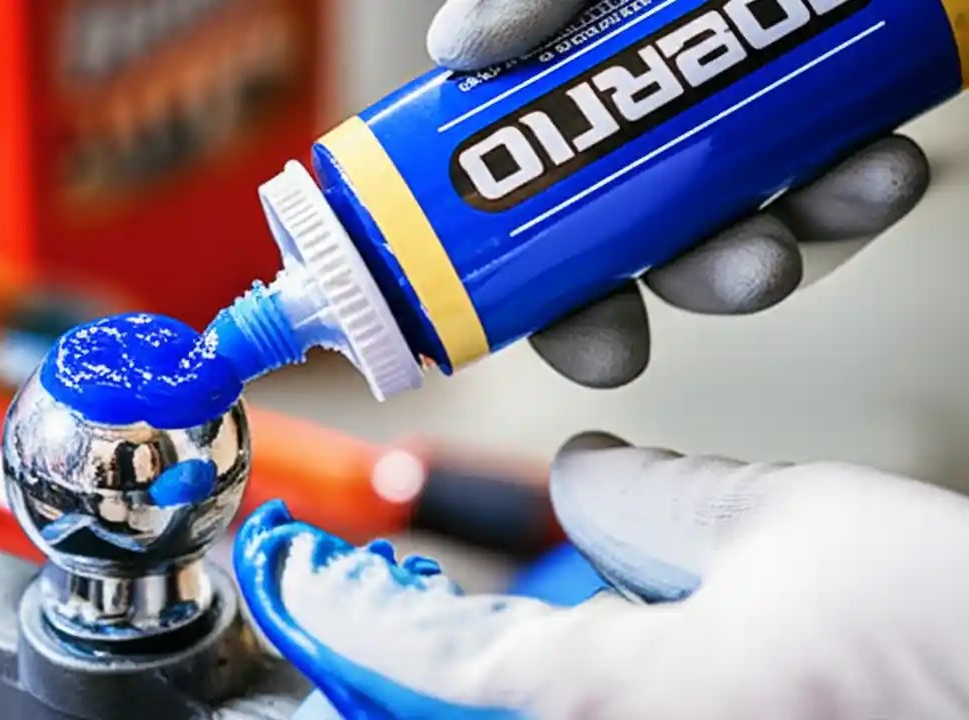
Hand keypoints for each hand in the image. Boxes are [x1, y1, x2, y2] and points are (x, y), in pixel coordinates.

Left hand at [235, 434, 968, 718]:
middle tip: (330, 593)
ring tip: (395, 617)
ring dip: (420, 682)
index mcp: (604, 707)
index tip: (290, 565)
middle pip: (424, 718)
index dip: (331, 602)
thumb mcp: (781, 528)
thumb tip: (590, 484)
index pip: (409, 657)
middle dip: (360, 661)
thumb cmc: (946, 642)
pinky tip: (507, 664)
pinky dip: (499, 697)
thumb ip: (649, 502)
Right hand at [427, 1, 929, 388]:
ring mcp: (731, 130)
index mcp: (562, 115)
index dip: (558, 303)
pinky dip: (858, 183)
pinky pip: (836, 178)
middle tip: (745, 273)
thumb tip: (460, 49)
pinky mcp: (818, 117)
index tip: (596, 338)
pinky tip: (879, 159)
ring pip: (750, 228)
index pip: (540, 232)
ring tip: (826, 214)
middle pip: (652, 254)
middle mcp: (640, 136)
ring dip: (789, 242)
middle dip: (698, 283)